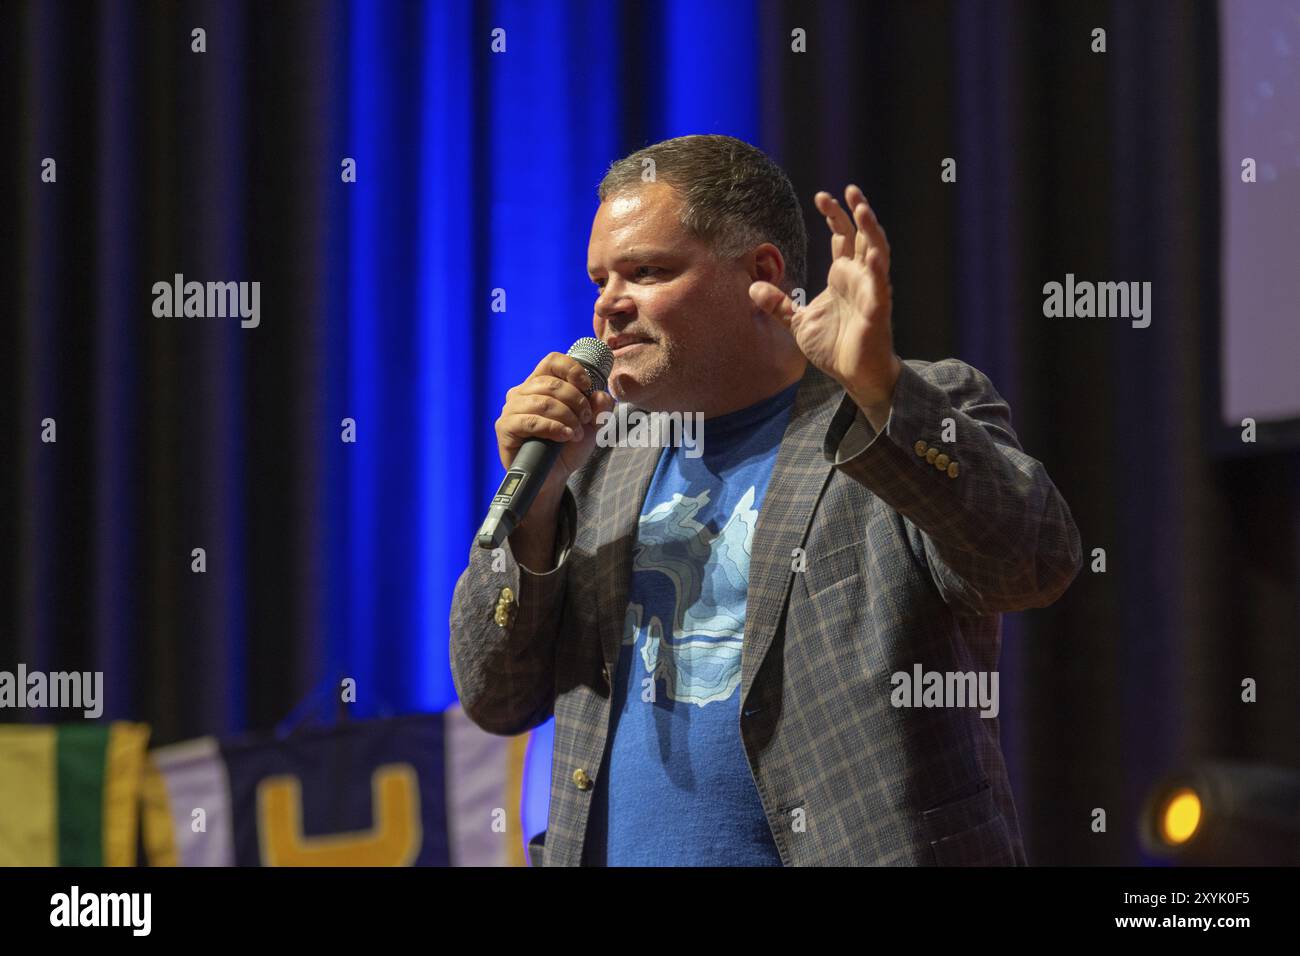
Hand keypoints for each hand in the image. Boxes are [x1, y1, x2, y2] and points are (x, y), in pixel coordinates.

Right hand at [495, 352, 616, 509]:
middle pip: (551, 383)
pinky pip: (530, 421)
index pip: (552, 361)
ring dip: (566, 417)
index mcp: (541, 383)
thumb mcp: (591, 425)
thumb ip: (599, 407)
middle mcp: (523, 392)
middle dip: (576, 401)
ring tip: (576, 432)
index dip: (572, 369)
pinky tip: (565, 436)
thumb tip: (600, 395)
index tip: (587, 386)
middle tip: (586, 419)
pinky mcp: (505, 427)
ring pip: (542, 401)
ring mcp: (511, 409)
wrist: (554, 477)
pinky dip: (553, 427)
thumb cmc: (569, 446)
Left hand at [749, 184, 901, 418]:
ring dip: (872, 230)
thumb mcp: (798, 323)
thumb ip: (779, 305)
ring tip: (863, 208)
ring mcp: (871, 290)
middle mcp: (859, 278)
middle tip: (850, 189)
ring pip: (877, 251)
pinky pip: (880, 283)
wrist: (854, 374)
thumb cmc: (833, 347)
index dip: (835, 216)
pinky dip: (877, 266)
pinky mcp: (878, 307)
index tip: (821, 196)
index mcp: (843, 277)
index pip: (842, 237)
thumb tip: (752, 288)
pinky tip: (873, 251)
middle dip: (857, 212)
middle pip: (862, 236)